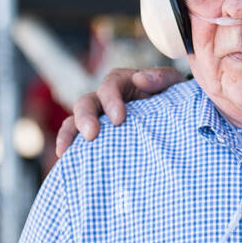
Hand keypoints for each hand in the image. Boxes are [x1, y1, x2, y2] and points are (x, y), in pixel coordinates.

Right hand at [54, 66, 184, 154]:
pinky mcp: (96, 138)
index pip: (109, 87)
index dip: (111, 101)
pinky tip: (65, 164)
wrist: (176, 118)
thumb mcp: (172, 83)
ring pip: (73, 122)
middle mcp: (104, 99)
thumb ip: (160, 78)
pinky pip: (76, 142)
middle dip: (85, 118)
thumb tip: (139, 79)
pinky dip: (69, 151)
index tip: (119, 119)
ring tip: (65, 153)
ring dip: (68, 135)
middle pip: (86, 103)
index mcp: (122, 82)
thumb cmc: (172, 97)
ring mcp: (97, 119)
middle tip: (91, 135)